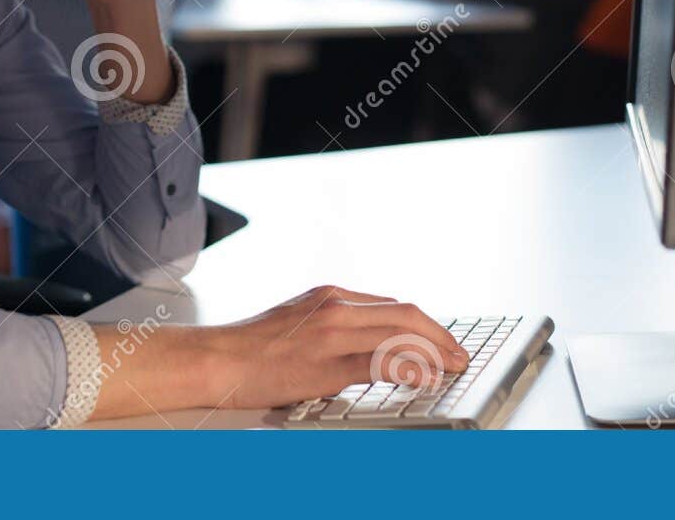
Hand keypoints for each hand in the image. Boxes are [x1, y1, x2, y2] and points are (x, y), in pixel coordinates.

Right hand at [199, 286, 467, 408]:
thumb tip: (366, 346)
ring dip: (434, 350)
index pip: (392, 305)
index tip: (440, 339)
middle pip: (405, 313)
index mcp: (330, 296)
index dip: (424, 323)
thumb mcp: (298, 324)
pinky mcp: (326, 358)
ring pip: (399, 332)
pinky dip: (410, 368)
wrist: (216, 358)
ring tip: (452, 366)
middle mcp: (335, 305)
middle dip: (438, 334)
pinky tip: (425, 378)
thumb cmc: (251, 349)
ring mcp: (332, 330)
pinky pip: (380, 360)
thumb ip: (332, 328)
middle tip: (458, 354)